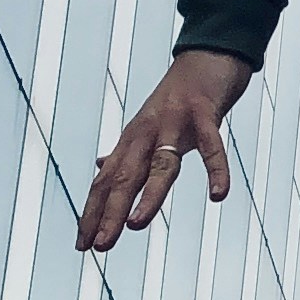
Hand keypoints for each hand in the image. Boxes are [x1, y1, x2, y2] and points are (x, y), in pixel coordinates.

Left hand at [77, 48, 251, 251]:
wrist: (208, 54)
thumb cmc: (180, 96)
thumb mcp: (149, 126)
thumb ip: (126, 151)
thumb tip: (100, 168)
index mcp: (133, 139)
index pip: (107, 181)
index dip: (93, 212)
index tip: (81, 244)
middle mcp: (147, 131)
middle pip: (125, 176)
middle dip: (110, 212)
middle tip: (99, 245)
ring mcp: (175, 121)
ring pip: (159, 163)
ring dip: (147, 196)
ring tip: (136, 226)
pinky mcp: (204, 112)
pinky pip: (211, 145)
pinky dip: (215, 170)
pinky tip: (218, 195)